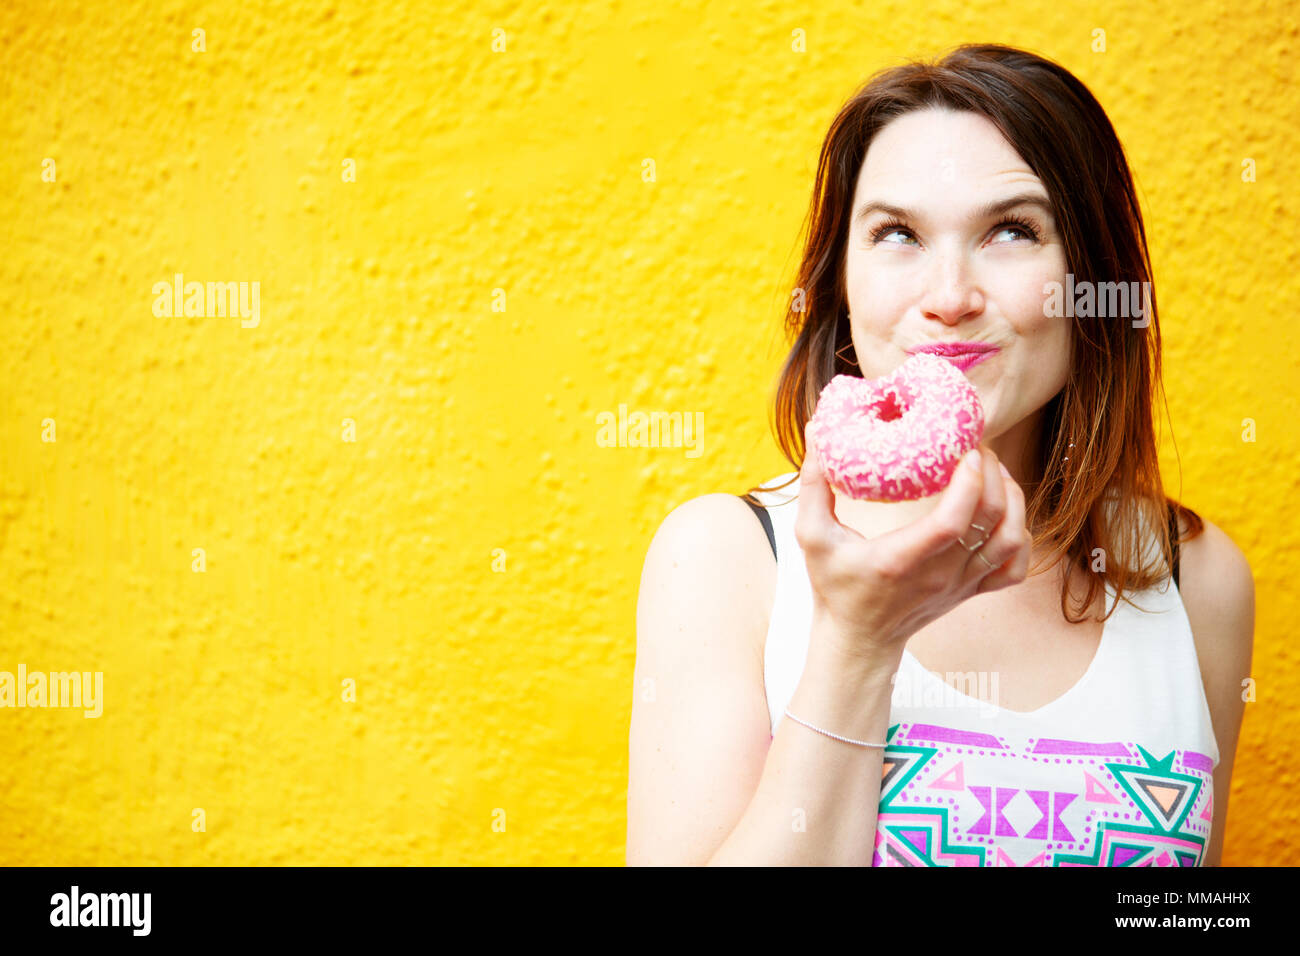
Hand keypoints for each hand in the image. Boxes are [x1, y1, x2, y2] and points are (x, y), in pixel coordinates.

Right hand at [794, 423, 1032, 663]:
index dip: (968, 483)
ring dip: (1011, 499)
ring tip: (994, 471)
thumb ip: (812, 487)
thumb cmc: (836, 587)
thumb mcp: (811, 538)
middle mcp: (939, 574)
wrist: (859, 639)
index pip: (951, 522)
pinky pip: (1016, 567)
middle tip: (976, 446)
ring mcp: (960, 584)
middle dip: (992, 474)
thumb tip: (817, 432)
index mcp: (900, 560)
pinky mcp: (971, 591)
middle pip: (989, 520)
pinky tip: (1006, 514)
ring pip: (1010, 539)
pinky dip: (1021, 537)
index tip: (965, 450)